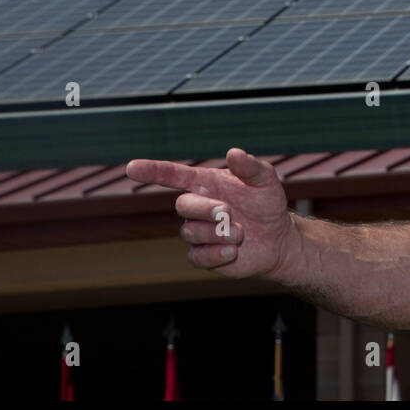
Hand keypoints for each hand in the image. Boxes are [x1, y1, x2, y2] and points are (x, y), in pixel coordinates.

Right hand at [126, 147, 300, 281]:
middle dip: (205, 209)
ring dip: (218, 233)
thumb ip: (250, 167)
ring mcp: (198, 232)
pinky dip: (215, 254)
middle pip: (182, 205)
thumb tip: (233, 152)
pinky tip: (233, 251)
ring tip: (241, 233)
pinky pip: (196, 257)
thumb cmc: (267, 203)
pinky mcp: (203, 256)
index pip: (172, 175)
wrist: (277, 237)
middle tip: (229, 213)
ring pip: (190, 232)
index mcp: (206, 184)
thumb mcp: (265, 181)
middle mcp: (197, 207)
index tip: (131, 168)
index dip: (152, 171)